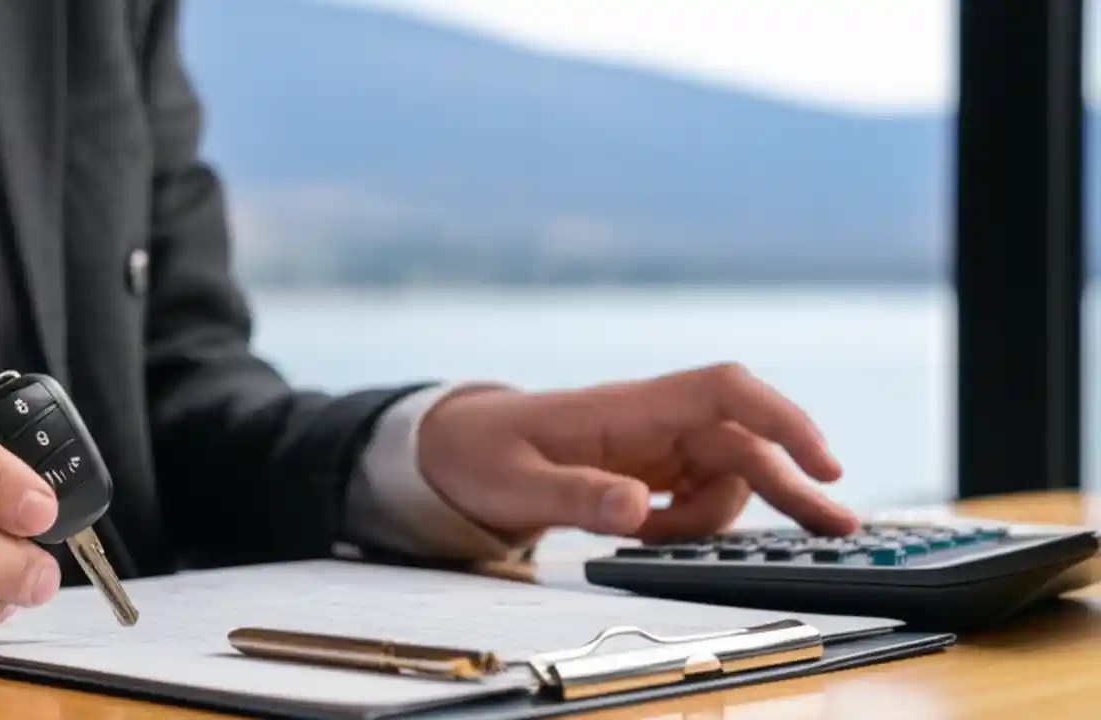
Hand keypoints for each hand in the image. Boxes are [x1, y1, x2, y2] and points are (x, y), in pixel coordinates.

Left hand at [418, 363, 857, 545]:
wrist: (456, 449)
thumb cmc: (481, 454)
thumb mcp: (514, 483)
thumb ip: (574, 496)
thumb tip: (637, 509)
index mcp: (629, 407)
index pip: (724, 391)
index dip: (781, 417)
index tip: (823, 463)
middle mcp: (653, 422)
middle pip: (743, 442)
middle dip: (791, 482)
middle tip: (837, 527)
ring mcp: (653, 447)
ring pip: (727, 474)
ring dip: (715, 517)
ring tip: (658, 538)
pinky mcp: (647, 472)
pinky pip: (696, 497)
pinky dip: (688, 526)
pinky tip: (649, 534)